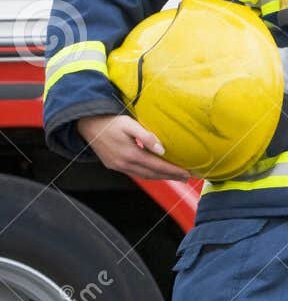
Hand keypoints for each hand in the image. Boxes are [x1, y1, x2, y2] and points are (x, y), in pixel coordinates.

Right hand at [76, 114, 191, 181]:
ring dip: (160, 177)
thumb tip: (161, 150)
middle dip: (170, 176)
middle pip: (152, 174)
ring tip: (174, 176)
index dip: (172, 171)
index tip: (186, 173)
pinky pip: (134, 174)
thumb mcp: (130, 124)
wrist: (88, 124)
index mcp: (130, 154)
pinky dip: (148, 175)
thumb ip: (147, 137)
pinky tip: (155, 172)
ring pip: (143, 176)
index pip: (157, 166)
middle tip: (186, 177)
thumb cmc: (111, 122)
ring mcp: (117, 166)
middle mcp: (124, 164)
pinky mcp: (113, 165)